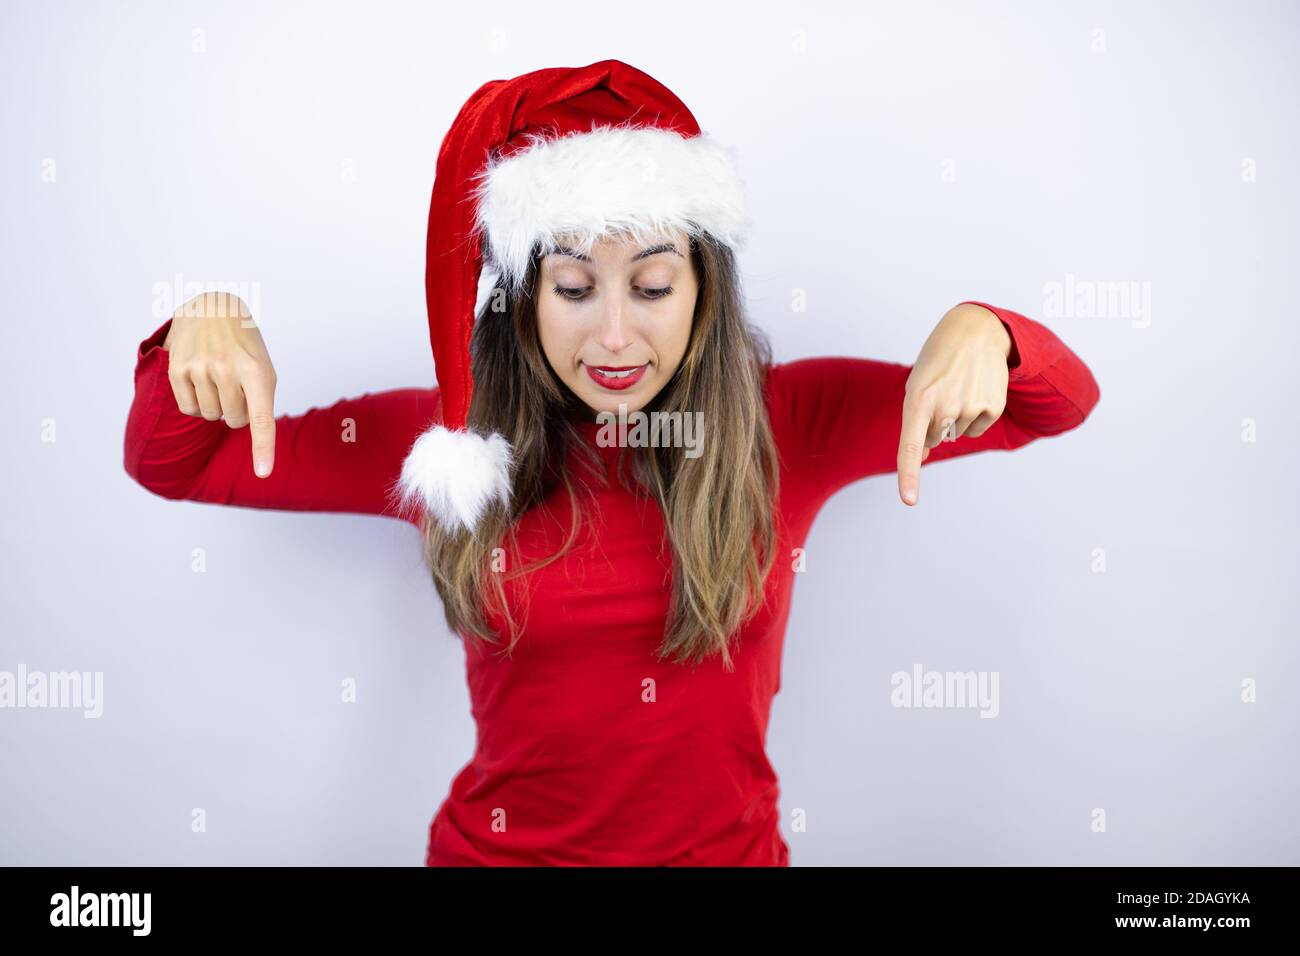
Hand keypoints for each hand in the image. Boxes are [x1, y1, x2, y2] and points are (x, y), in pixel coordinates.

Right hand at [162, 292, 277, 477]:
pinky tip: (201, 382)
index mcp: (257, 371)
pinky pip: (189, 409)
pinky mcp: (176, 369)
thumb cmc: (244, 346)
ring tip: (218, 377)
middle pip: (233, 421)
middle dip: (237, 410)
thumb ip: (260, 403)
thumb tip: (246, 433)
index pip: (260, 417)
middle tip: (236, 383)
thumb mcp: (263, 368)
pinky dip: (197, 404)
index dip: (263, 447)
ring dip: (216, 406)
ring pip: (210, 416)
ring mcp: (199, 368)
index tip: (264, 473)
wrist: (212, 309)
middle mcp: (227, 369)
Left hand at [896, 303, 1011, 505]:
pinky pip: (976, 430)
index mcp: (917, 400)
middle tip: (939, 394)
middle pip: (933, 440)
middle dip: (933, 425)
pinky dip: (973, 416)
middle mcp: (945, 406)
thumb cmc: (937, 363)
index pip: (910, 445)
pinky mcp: (993, 407)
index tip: (909, 500)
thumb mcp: (917, 387)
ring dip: (955, 418)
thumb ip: (915, 424)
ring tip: (958, 387)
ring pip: (956, 435)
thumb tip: (922, 456)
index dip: (909, 474)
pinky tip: (974, 391)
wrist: (975, 331)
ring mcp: (971, 407)